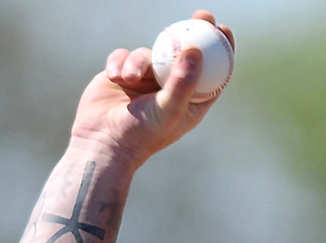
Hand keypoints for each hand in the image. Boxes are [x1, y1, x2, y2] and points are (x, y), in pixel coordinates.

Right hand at [68, 10, 234, 164]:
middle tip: (200, 16)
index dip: (220, 48)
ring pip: (149, 52)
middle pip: (186, 52)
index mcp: (190, 100)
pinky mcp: (122, 74)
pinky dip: (120, 62)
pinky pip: (124, 55)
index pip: (213, 71)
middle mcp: (169, 87)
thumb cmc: (141, 134)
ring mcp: (146, 80)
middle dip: (194, 31)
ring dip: (139, 61)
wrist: (102, 143)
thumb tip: (195, 50)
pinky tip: (114, 76)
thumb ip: (183, 82)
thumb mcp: (168, 109)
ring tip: (130, 79)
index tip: (222, 29)